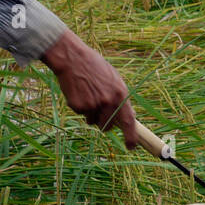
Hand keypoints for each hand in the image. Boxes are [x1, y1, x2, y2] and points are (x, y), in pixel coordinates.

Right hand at [41, 30, 138, 149]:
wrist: (73, 58)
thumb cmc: (94, 66)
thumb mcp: (113, 78)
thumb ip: (120, 97)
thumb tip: (127, 116)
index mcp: (120, 93)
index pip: (129, 121)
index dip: (131, 136)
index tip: (131, 146)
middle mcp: (108, 101)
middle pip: (107, 126)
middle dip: (104, 123)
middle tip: (99, 110)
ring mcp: (93, 105)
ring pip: (92, 121)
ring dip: (91, 114)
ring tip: (87, 93)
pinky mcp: (79, 106)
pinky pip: (81, 114)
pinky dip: (80, 106)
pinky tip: (78, 92)